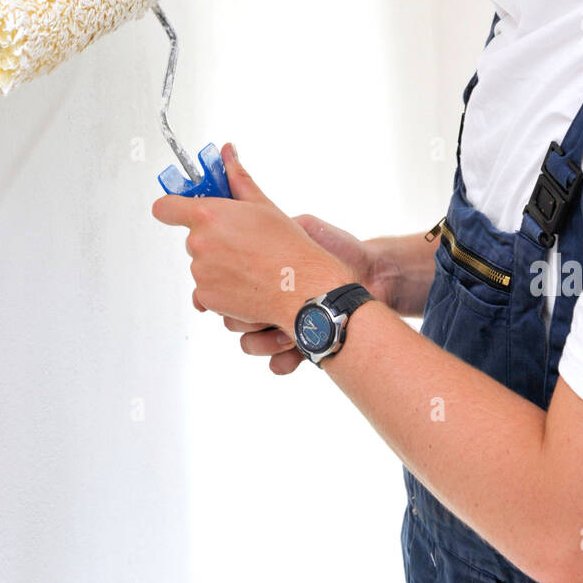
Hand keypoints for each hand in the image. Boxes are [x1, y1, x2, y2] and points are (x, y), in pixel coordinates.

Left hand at [151, 144, 353, 332]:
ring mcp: (201, 273)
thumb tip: (228, 154)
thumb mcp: (262, 204)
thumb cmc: (287, 248)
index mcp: (209, 216)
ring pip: (201, 264)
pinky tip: (244, 282)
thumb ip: (237, 178)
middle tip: (240, 242)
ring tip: (248, 264)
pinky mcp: (206, 298)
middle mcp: (200, 243)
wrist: (301, 287)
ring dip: (217, 265)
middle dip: (211, 239)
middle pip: (192, 237)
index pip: (166, 207)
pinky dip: (220, 288)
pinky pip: (205, 290)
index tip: (178, 208)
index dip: (172, 207)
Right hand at [225, 212, 397, 376]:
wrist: (376, 274)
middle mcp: (266, 302)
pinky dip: (285, 358)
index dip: (210, 294)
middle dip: (245, 312)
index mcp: (259, 275)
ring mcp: (282, 326)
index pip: (221, 287)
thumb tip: (239, 218)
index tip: (206, 298)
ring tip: (291, 324)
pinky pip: (276, 364)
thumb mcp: (300, 226)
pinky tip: (298, 346)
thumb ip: (269, 224)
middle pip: (229, 318)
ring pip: (248, 343)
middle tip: (265, 299)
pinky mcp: (301, 348)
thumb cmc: (340, 248)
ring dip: (267, 336)